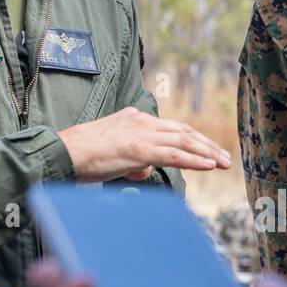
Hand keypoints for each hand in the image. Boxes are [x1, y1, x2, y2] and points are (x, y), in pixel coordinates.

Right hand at [57, 107, 232, 181]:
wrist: (62, 153)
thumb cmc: (80, 157)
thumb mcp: (111, 154)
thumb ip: (131, 159)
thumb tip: (146, 168)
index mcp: (132, 118)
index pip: (170, 127)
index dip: (193, 138)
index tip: (208, 149)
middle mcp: (140, 121)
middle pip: (182, 131)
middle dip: (206, 144)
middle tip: (224, 156)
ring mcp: (140, 133)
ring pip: (183, 140)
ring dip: (207, 152)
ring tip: (223, 162)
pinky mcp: (139, 148)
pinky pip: (174, 154)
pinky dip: (194, 159)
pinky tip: (208, 165)